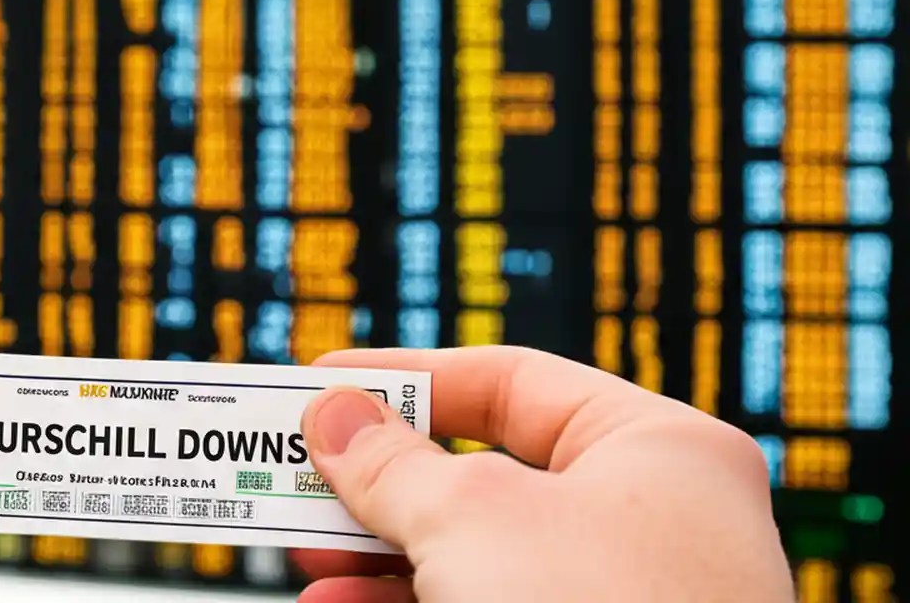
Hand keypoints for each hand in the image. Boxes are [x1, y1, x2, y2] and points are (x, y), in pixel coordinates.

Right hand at [292, 347, 794, 601]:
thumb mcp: (473, 520)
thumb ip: (393, 462)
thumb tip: (337, 416)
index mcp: (656, 451)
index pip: (511, 380)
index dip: (409, 378)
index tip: (328, 386)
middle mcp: (649, 520)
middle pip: (482, 471)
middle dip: (380, 479)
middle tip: (303, 474)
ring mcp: (621, 594)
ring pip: (475, 551)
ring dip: (379, 552)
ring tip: (309, 554)